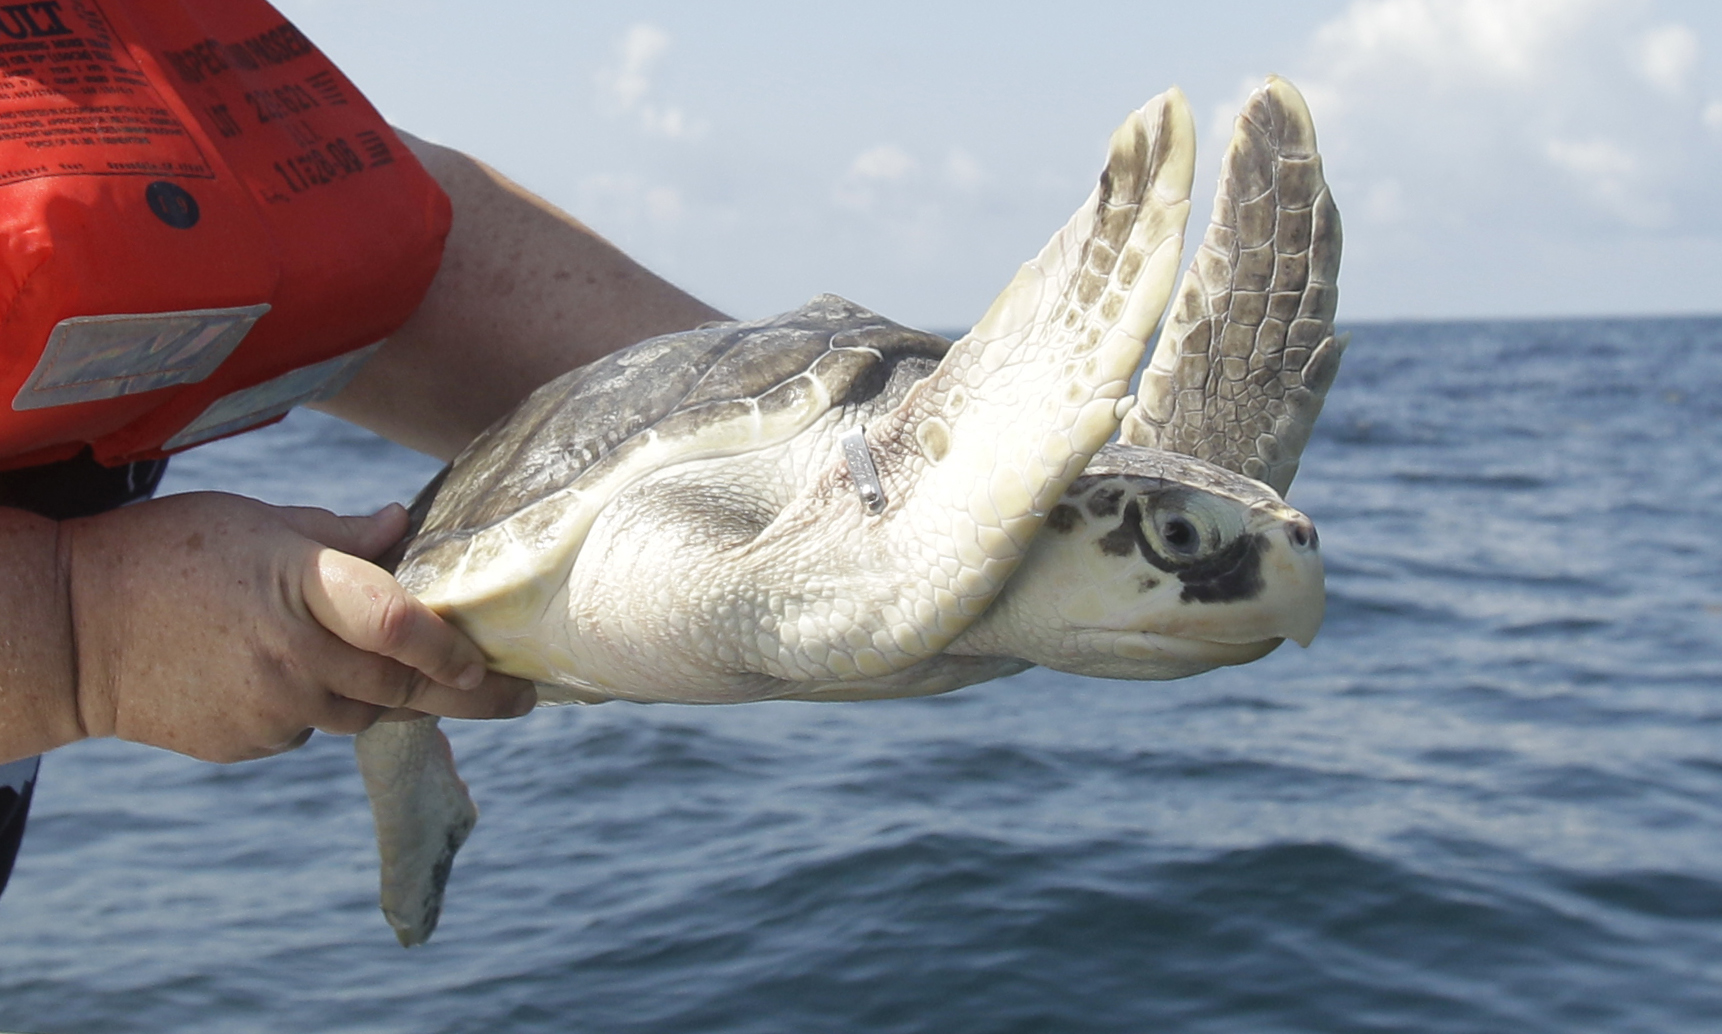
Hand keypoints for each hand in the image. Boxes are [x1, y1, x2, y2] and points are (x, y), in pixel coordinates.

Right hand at [64, 493, 534, 761]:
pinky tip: (300, 677)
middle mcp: (295, 656)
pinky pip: (310, 730)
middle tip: (522, 699)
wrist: (70, 631)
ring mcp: (272, 709)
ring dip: (398, 701)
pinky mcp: (248, 744)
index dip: (456, 649)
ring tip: (429, 684)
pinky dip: (324, 708)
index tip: (497, 660)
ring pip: (364, 716)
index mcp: (302, 586)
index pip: (401, 625)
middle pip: (404, 690)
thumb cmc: (166, 554)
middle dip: (473, 697)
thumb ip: (337, 535)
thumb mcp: (256, 520)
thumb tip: (402, 525)